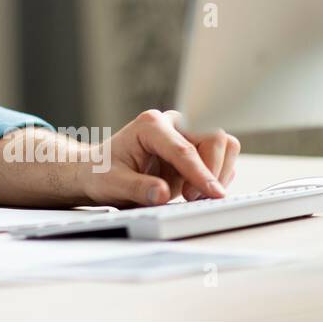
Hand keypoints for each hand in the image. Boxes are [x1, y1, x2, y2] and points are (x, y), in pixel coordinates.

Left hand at [79, 109, 239, 206]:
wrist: (98, 173)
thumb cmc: (102, 174)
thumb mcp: (112, 184)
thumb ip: (136, 188)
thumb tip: (161, 193)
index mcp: (149, 125)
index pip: (183, 148)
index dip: (200, 172)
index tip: (213, 193)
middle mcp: (171, 124)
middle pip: (212, 137)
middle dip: (211, 169)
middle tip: (192, 197)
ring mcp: (185, 136)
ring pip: (224, 144)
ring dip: (219, 172)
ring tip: (194, 195)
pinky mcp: (194, 151)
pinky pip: (223, 158)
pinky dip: (219, 176)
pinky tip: (198, 191)